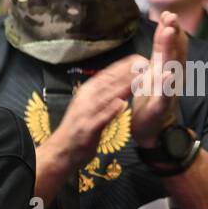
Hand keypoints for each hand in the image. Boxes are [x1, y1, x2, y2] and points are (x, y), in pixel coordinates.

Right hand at [52, 54, 139, 169]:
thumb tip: (119, 82)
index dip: (124, 66)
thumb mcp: (90, 106)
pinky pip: (100, 119)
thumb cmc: (79, 128)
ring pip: (106, 97)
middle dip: (127, 72)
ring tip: (139, 79)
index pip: (107, 74)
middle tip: (145, 63)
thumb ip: (104, 95)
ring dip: (123, 87)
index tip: (140, 58)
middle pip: (108, 82)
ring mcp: (86, 113)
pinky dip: (110, 111)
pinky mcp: (87, 128)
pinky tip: (120, 105)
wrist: (62, 150)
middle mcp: (86, 99)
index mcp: (87, 91)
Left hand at [131, 11, 185, 146]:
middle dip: (173, 33)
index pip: (170, 45)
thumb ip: (160, 52)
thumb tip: (165, 29)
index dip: (169, 29)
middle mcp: (171, 77)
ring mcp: (168, 90)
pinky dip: (167, 82)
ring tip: (170, 33)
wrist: (152, 128)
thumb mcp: (155, 71)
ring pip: (171, 67)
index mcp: (166, 68)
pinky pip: (165, 93)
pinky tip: (167, 72)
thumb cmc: (152, 98)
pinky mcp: (161, 105)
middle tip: (171, 16)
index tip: (167, 13)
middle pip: (174, 51)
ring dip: (171, 49)